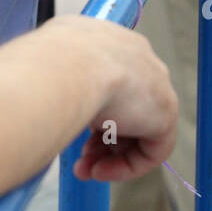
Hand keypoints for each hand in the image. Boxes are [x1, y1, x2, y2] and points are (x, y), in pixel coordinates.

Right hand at [45, 18, 177, 182]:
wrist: (66, 65)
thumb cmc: (48, 61)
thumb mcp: (49, 57)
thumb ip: (58, 71)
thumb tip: (45, 85)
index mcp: (112, 40)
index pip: (109, 81)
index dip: (90, 111)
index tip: (70, 124)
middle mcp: (138, 57)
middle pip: (125, 108)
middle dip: (99, 137)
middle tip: (78, 156)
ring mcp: (156, 84)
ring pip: (136, 131)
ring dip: (108, 156)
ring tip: (83, 169)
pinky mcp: (166, 114)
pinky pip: (151, 150)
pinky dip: (125, 167)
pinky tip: (99, 171)